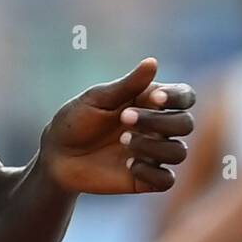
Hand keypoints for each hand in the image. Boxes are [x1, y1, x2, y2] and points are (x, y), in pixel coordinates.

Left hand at [40, 58, 194, 194]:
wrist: (56, 155)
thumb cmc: (76, 121)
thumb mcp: (97, 99)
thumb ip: (127, 85)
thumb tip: (152, 62)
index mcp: (149, 102)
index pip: (184, 96)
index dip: (177, 97)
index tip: (154, 97)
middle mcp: (157, 128)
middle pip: (185, 124)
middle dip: (158, 121)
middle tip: (123, 118)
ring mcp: (153, 154)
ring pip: (179, 152)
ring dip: (153, 146)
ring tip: (122, 141)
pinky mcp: (146, 179)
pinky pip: (167, 179)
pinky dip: (151, 172)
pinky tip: (128, 164)